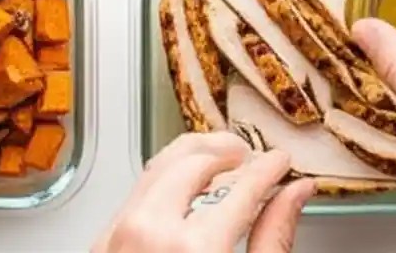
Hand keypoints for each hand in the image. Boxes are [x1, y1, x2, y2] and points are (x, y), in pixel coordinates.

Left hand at [94, 132, 315, 252]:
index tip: (281, 162)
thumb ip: (273, 239)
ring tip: (219, 161)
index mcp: (195, 248)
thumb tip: (296, 194)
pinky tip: (182, 189)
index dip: (270, 167)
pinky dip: (163, 180)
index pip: (244, 185)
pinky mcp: (99, 242)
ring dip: (193, 155)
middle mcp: (149, 234)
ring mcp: (117, 235)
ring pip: (158, 166)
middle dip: (229, 151)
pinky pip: (134, 194)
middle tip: (251, 157)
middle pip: (195, 161)